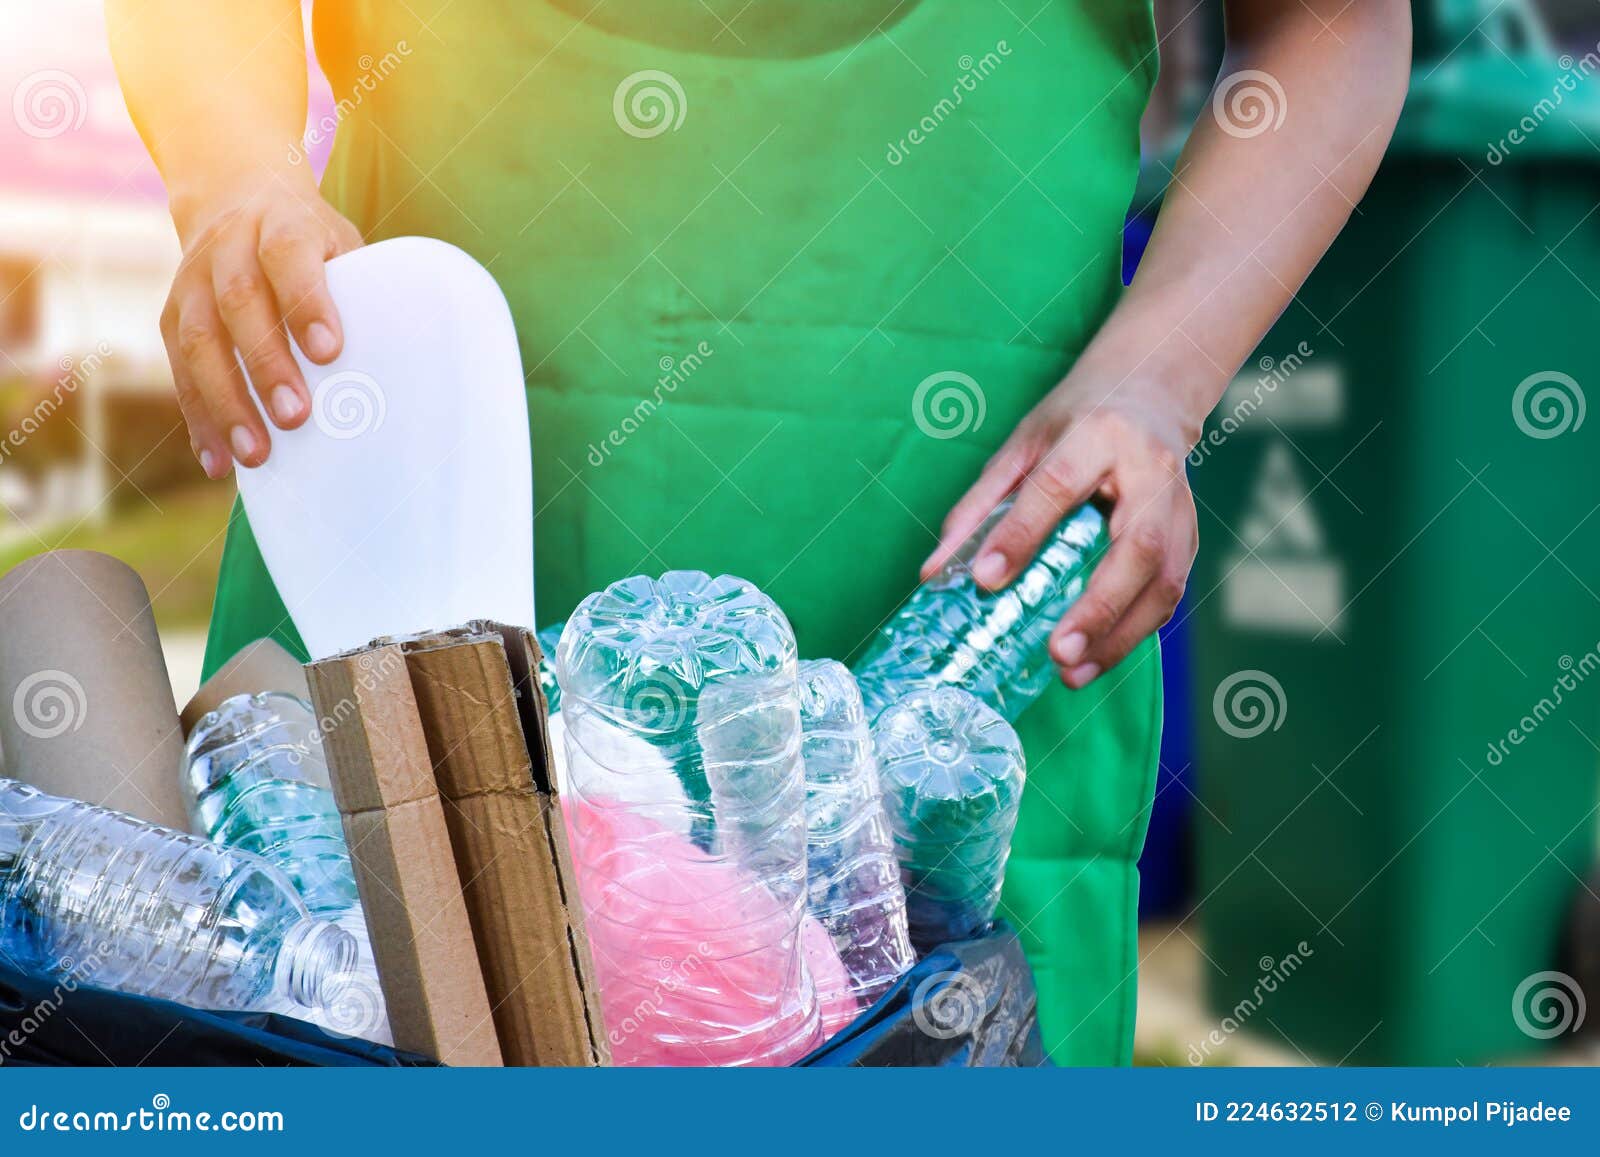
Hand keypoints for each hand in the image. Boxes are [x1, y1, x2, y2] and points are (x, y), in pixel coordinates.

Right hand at [162, 170, 362, 476]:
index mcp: (281, 223)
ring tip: (255, 454)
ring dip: (226, 402)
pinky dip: (199, 419)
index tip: (330, 352)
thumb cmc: (310, 239)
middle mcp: (228, 246)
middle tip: (295, 417)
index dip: (306, 302)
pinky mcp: (170, 314)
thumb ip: (357, 290)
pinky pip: (179, 370)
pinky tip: (219, 460)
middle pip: (239, 303)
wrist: (234, 195)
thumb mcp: (339, 243)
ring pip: (198, 341)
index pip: (290, 256)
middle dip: (266, 364)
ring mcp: (192, 280)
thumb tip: (398, 368)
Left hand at [922, 371, 1198, 688]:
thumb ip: (980, 505)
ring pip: (1164, 580)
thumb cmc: (1077, 421)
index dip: (1021, 534)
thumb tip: (936, 572)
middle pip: (1136, 545)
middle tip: (1057, 653)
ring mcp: (1181, 506)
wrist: (1151, 391)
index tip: (986, 580)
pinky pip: (1169, 592)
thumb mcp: (1021, 445)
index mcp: (1098, 435)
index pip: (1057, 487)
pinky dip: (1135, 631)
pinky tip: (1099, 656)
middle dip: (1098, 606)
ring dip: (1121, 636)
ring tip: (1073, 672)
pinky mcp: (1191, 535)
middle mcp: (1150, 471)